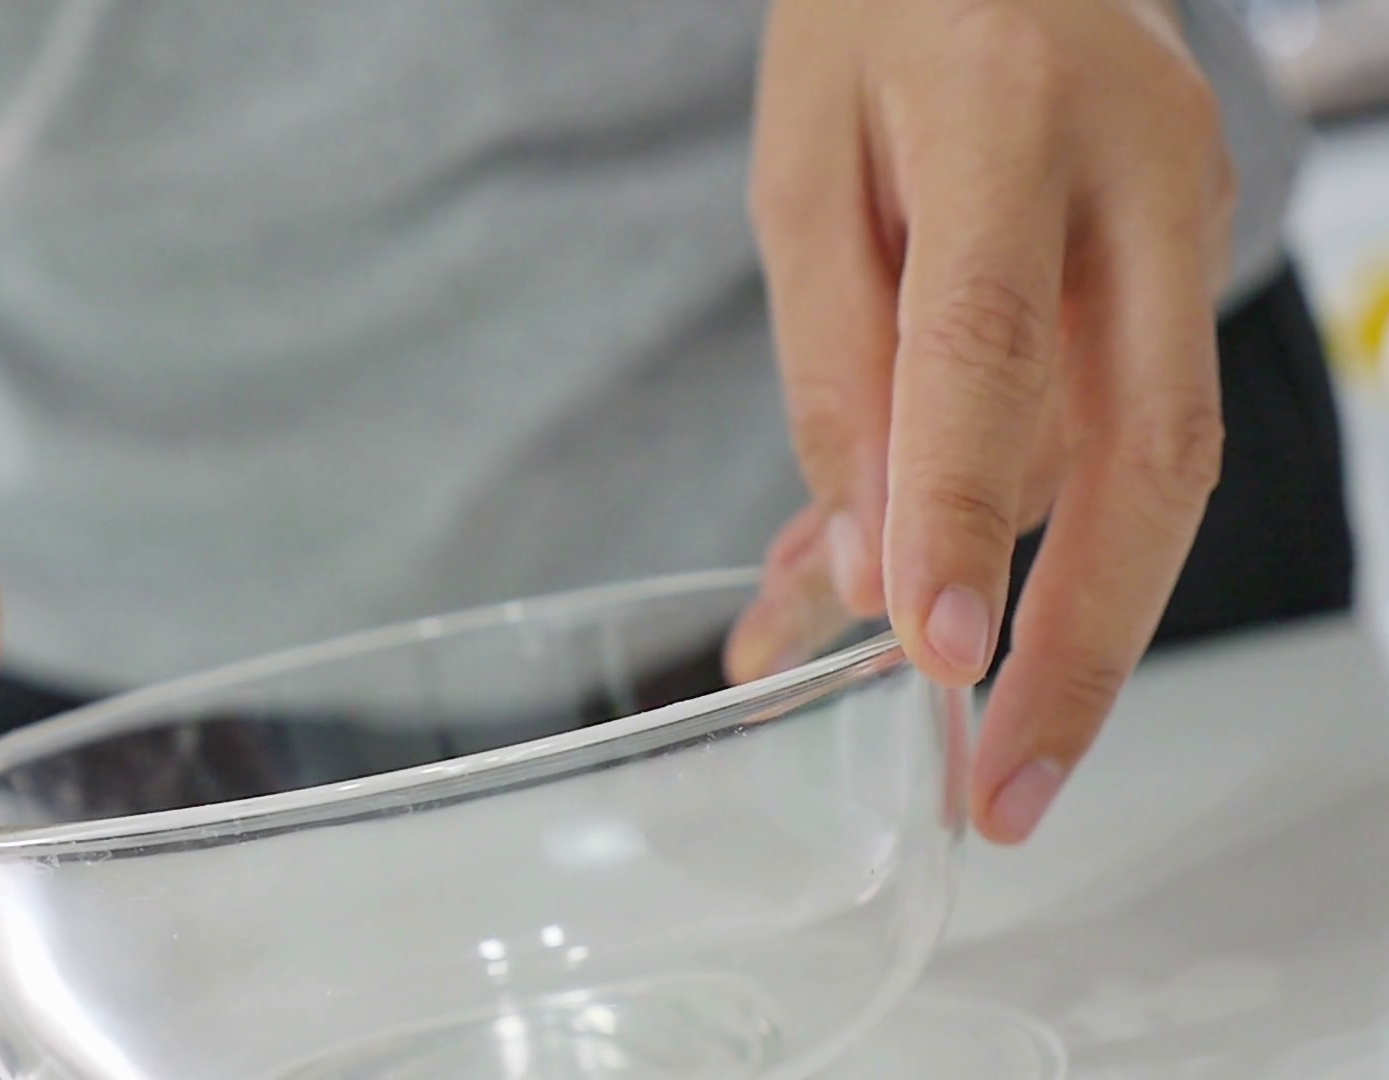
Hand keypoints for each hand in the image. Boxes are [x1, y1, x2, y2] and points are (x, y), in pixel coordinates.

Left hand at [738, 0, 1232, 842]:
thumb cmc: (877, 16)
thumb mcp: (803, 169)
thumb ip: (836, 358)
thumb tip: (874, 553)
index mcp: (1005, 120)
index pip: (989, 342)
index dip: (964, 510)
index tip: (935, 656)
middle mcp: (1137, 177)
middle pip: (1146, 449)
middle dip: (1085, 645)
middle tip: (1007, 788)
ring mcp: (1187, 221)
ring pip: (1143, 462)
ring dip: (1055, 607)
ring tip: (943, 711)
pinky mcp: (1187, 261)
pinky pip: (1117, 421)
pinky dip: (1034, 520)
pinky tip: (939, 574)